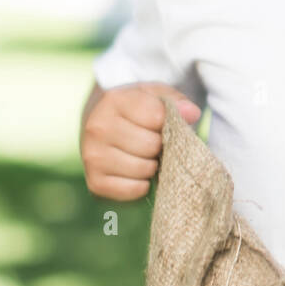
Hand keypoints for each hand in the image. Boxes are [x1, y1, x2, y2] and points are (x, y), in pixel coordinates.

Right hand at [81, 82, 200, 200]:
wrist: (101, 125)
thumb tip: (192, 114)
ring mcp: (93, 156)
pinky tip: (136, 172)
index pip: (157, 117)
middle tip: (153, 143)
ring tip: (144, 156)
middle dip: (160, 146)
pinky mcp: (95, 181)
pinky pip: (133, 189)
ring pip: (143, 169)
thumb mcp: (156, 96)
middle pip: (150, 145)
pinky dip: (142, 185)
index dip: (166, 123)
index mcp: (114, 100)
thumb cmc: (136, 110)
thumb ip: (177, 102)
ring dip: (152, 166)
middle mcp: (98, 127)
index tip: (159, 122)